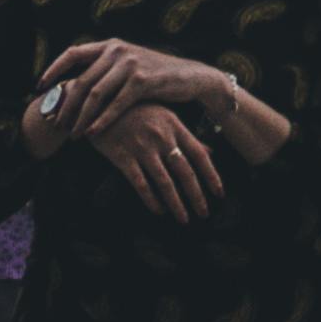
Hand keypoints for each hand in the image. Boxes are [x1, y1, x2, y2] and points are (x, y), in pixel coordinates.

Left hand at [39, 36, 224, 140]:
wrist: (190, 78)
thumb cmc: (155, 76)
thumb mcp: (127, 66)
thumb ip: (104, 71)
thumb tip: (72, 88)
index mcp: (110, 45)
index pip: (72, 53)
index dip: (53, 69)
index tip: (39, 87)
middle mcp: (117, 51)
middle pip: (82, 80)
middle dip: (66, 104)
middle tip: (55, 123)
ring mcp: (130, 64)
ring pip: (95, 94)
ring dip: (80, 117)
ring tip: (72, 134)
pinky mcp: (143, 81)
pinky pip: (115, 105)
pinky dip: (101, 121)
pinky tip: (92, 134)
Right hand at [91, 100, 225, 224]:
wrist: (101, 102)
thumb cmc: (138, 110)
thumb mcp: (165, 116)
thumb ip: (186, 136)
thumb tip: (211, 153)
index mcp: (174, 126)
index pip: (199, 155)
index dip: (211, 176)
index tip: (219, 194)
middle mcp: (161, 138)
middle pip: (185, 172)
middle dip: (196, 196)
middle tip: (204, 214)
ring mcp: (142, 148)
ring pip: (165, 182)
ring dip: (176, 204)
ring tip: (184, 219)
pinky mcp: (123, 157)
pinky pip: (141, 184)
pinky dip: (151, 200)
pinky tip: (158, 211)